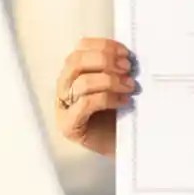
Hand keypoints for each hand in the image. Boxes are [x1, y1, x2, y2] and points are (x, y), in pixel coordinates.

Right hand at [54, 37, 135, 157]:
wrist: (123, 148)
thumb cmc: (119, 115)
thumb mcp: (119, 85)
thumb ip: (118, 68)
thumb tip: (130, 55)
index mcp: (74, 72)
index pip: (81, 48)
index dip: (104, 45)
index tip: (126, 53)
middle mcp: (65, 87)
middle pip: (76, 61)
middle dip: (105, 60)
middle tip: (128, 68)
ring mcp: (64, 107)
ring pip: (81, 82)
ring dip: (110, 81)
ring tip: (130, 87)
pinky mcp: (69, 125)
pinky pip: (85, 104)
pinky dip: (108, 99)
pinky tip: (124, 102)